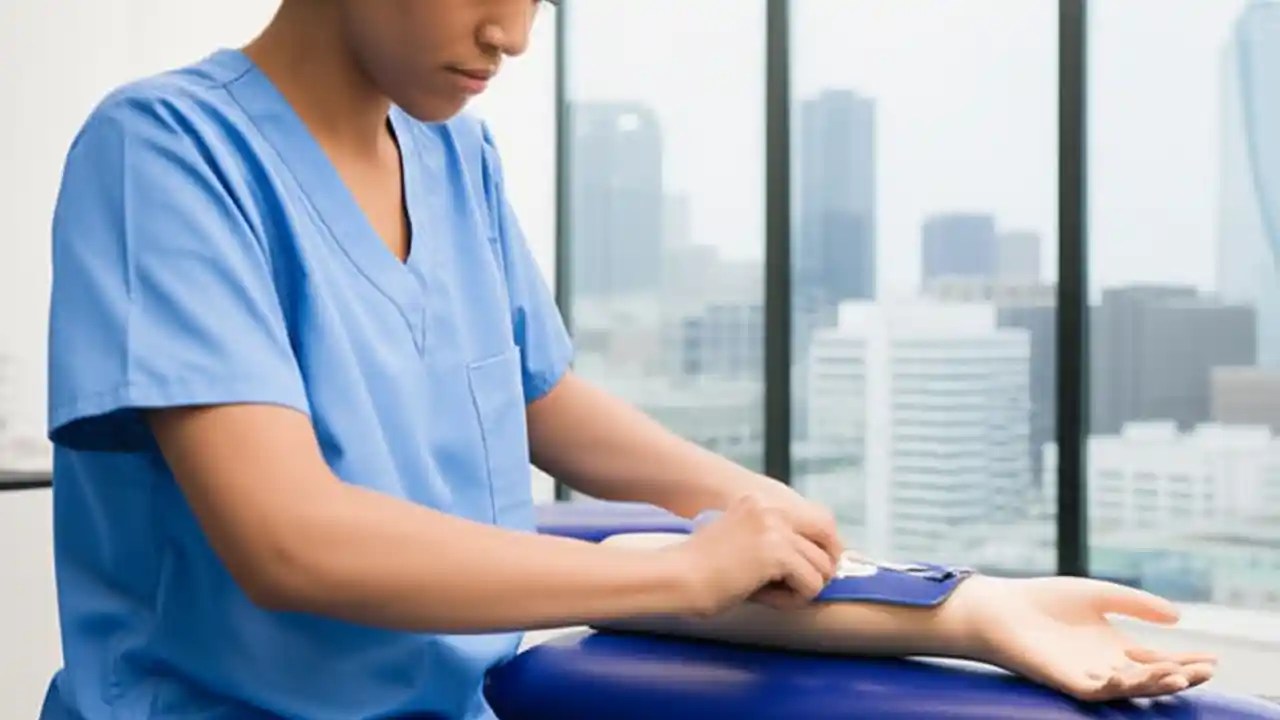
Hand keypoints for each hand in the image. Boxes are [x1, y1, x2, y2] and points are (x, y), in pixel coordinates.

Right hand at [675, 494, 835, 615]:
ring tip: (774, 596)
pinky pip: (811, 583)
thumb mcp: (739, 540)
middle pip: (828, 536)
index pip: (817, 518)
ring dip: (804, 587)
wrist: (676, 577)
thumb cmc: (700, 570)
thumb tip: (814, 564)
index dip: (823, 547)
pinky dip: (795, 599)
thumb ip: (772, 542)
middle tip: (806, 586)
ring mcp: (775, 528)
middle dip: (823, 566)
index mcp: (759, 500)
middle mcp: (771, 508)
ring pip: (822, 566)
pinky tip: (770, 599)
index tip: (816, 568)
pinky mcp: (776, 552)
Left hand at [958, 575, 1216, 700]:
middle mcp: (1106, 666)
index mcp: (1116, 647)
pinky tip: (1132, 674)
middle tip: (1206, 670)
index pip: (1159, 660)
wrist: (1001, 608)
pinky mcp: (1067, 682)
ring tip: (1180, 674)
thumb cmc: (1045, 600)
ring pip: (1130, 688)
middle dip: (1180, 676)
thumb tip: (1179, 618)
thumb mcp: (1099, 595)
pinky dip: (1118, 685)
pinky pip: (1099, 690)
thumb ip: (1136, 604)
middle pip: (1151, 678)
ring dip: (1155, 683)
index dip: (1186, 660)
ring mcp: (1088, 676)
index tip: (1214, 658)